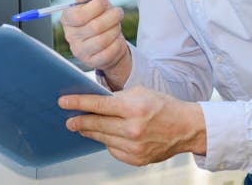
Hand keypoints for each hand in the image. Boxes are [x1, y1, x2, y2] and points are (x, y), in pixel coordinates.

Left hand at [58, 86, 206, 165]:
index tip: (63, 102)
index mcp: (134, 108)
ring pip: (102, 138)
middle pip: (97, 124)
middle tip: (69, 120)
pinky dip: (107, 142)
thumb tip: (93, 102)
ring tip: (82, 126)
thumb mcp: (139, 93)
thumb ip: (116, 98)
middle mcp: (134, 129)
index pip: (98, 105)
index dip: (78, 104)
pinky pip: (113, 150)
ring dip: (90, 132)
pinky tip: (105, 135)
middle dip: (79, 121)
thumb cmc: (164, 107)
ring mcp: (135, 147)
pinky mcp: (137, 159)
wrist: (188, 128)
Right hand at [61, 0, 130, 87]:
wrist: (107, 41)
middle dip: (111, 18)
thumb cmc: (99, 18)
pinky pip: (109, 53)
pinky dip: (117, 44)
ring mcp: (80, 51)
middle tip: (117, 13)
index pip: (78, 15)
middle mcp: (70, 36)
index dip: (96, 7)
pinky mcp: (91, 62)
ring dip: (115, 30)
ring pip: (102, 40)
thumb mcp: (94, 4)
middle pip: (94, 27)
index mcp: (67, 19)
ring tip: (117, 26)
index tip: (104, 2)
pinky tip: (116, 39)